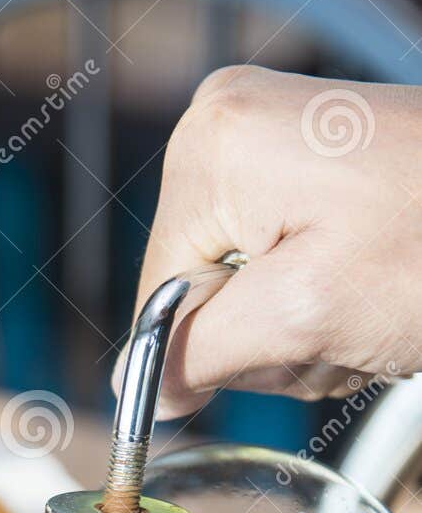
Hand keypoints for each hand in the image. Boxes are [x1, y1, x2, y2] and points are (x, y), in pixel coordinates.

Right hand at [129, 66, 421, 417]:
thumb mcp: (309, 318)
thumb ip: (202, 355)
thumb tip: (142, 390)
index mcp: (213, 149)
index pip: (158, 298)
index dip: (218, 348)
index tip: (296, 341)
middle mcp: (225, 123)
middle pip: (197, 287)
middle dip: (269, 330)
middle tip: (346, 318)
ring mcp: (268, 132)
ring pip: (241, 283)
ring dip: (303, 319)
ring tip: (369, 297)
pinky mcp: (305, 153)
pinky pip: (277, 256)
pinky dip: (322, 290)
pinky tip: (370, 282)